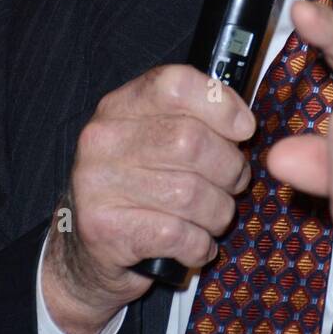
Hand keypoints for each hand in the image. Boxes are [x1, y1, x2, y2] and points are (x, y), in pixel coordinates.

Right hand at [42, 64, 254, 333]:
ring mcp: (97, 184)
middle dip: (229, 169)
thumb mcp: (158, 141)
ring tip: (214, 218)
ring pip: (190, 193)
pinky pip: (177, 234)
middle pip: (191, 142)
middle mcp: (103, 138)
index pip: (175, 85)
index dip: (221, 105)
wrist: (88, 249)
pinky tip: (197, 245)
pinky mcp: (103, 230)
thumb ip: (195, 121)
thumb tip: (244, 124)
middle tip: (234, 184)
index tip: (244, 129)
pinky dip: (200, 244)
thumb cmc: (140, 189)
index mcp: (121, 106)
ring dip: (218, 212)